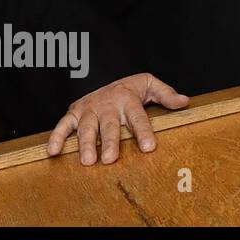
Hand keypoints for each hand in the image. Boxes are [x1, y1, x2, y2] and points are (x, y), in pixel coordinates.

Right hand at [47, 73, 189, 165]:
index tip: (149, 148)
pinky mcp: (74, 113)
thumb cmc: (130, 87)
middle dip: (111, 142)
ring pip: (87, 128)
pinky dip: (57, 137)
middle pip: (110, 125)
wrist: (106, 77)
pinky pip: (63, 125)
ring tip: (88, 161)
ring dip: (87, 144)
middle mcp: (107, 105)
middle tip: (111, 159)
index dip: (144, 132)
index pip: (138, 117)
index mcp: (128, 99)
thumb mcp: (150, 84)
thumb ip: (166, 94)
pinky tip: (54, 151)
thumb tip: (185, 102)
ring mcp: (89, 109)